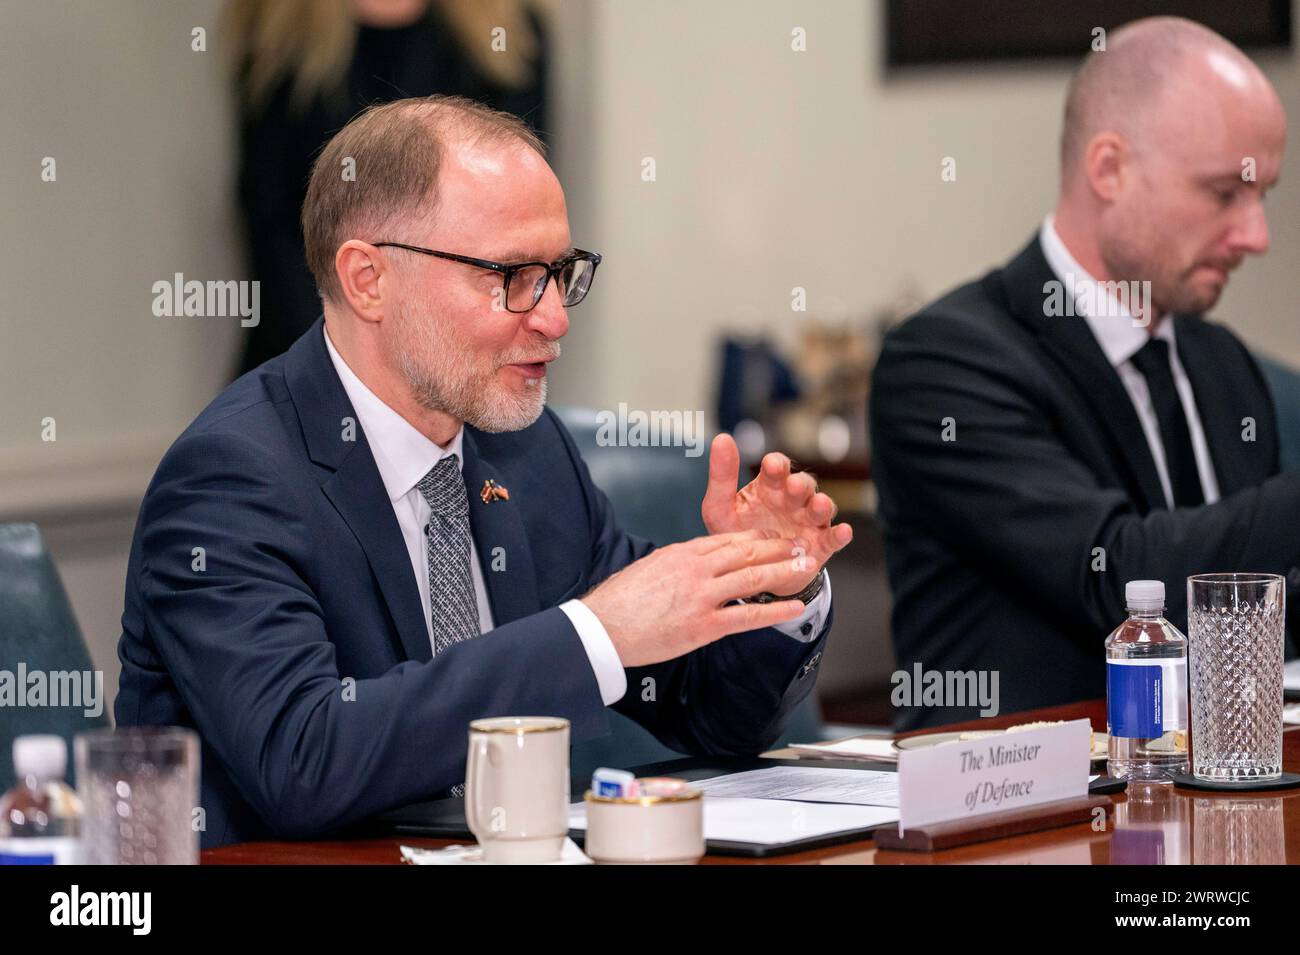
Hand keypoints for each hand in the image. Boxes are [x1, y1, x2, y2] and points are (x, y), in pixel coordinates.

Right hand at [581, 530, 809, 666]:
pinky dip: (776, 610)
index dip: (756, 537)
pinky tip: (795, 608)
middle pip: (747, 551)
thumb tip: (692, 562)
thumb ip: (677, 563)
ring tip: (808, 568)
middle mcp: (696, 568)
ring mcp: (702, 596)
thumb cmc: (620, 602)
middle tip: (801, 546)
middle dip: (778, 548)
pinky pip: (748, 615)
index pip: (727, 539)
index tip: (773, 537)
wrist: (602, 627)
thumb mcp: (650, 568)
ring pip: (754, 576)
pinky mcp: (704, 625)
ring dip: (785, 571)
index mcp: (682, 552)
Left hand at [700, 434, 852, 594]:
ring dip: (822, 505)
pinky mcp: (819, 545)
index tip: (772, 465)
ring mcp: (808, 522)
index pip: (777, 468)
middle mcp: (792, 500)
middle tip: (794, 486)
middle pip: (803, 485)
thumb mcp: (720, 507)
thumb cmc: (735, 533)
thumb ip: (721, 476)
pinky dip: (840, 534)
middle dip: (801, 484)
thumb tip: (722, 438)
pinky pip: (832, 538)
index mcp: (769, 486)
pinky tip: (844, 531)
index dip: (777, 465)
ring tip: (820, 505)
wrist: (746, 571)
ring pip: (821, 508)